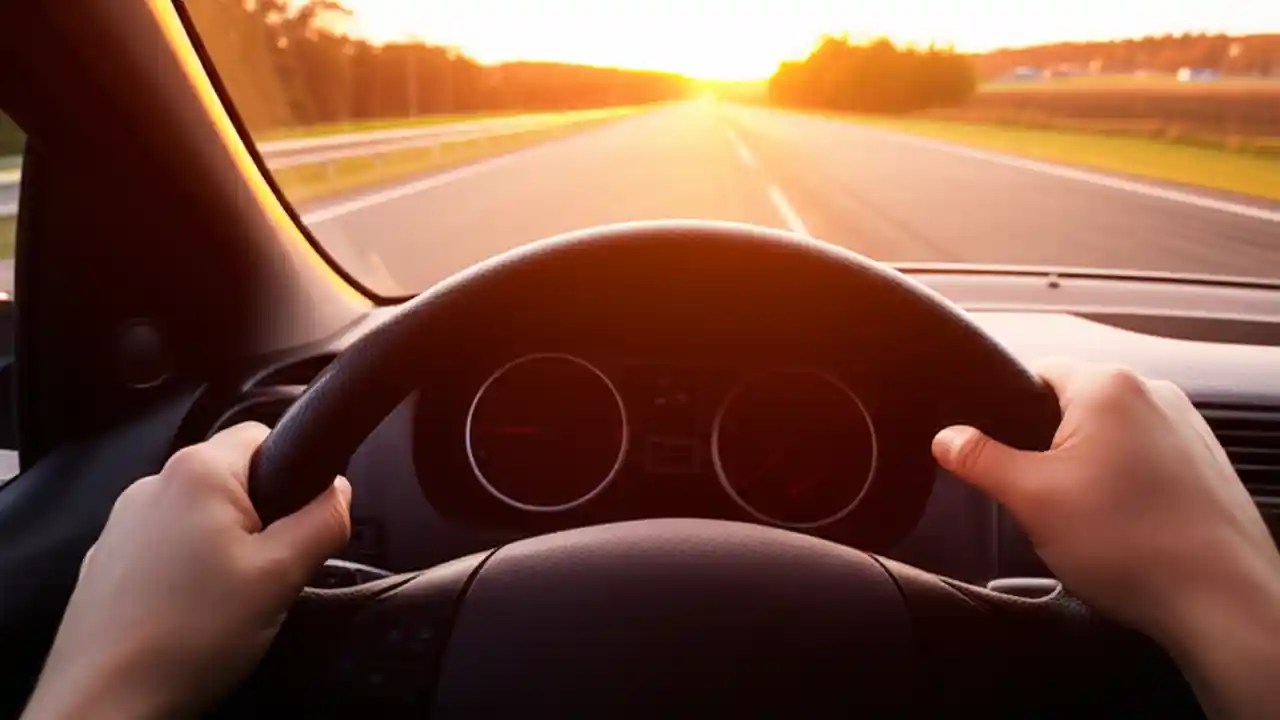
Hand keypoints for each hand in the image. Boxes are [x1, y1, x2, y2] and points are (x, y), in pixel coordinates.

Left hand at [21, 423, 350, 719]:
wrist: (105, 706)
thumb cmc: (184, 641)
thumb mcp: (281, 577)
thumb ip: (322, 523)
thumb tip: (339, 493)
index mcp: (197, 474)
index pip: (264, 435)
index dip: (296, 474)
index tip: (302, 521)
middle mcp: (152, 486)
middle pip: (234, 480)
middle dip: (262, 521)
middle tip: (270, 575)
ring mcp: (123, 526)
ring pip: (201, 519)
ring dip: (224, 550)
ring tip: (228, 604)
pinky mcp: (108, 564)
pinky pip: (168, 552)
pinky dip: (188, 575)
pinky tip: (193, 618)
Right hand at [932, 360, 1279, 719]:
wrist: (1220, 600)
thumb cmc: (1131, 544)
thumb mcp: (1031, 499)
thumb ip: (980, 460)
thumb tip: (947, 437)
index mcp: (1106, 386)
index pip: (1034, 374)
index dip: (1008, 415)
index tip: (1004, 457)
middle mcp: (1153, 392)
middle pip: (1073, 407)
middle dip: (1051, 450)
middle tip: (1047, 499)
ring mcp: (1187, 427)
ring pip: (1109, 437)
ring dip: (1090, 470)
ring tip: (1092, 520)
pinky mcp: (1206, 463)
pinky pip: (1145, 461)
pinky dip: (1127, 487)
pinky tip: (1126, 528)